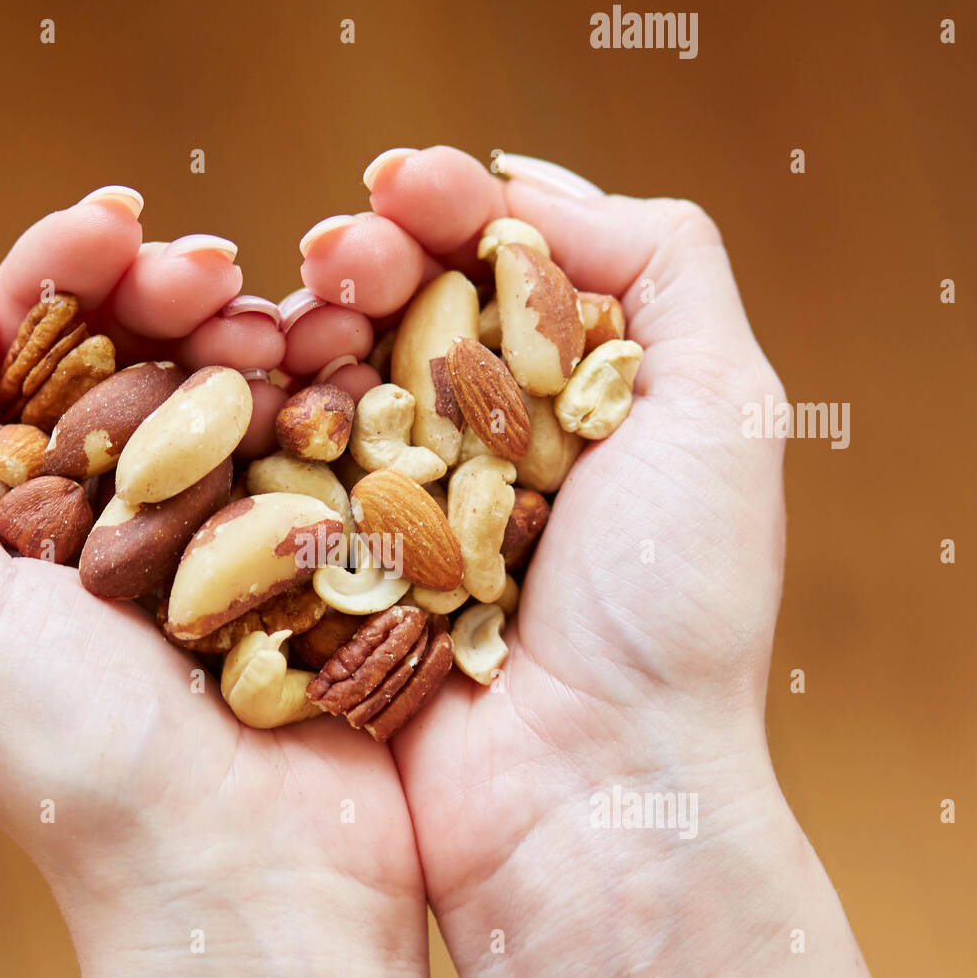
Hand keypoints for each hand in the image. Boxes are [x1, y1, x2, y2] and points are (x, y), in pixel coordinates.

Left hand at [0, 192, 441, 977]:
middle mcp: (124, 534)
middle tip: (212, 266)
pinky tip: (342, 351)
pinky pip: (322, 452)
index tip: (115, 219)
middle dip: (164, 292)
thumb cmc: (77, 762)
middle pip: (138, 363)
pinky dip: (329, 388)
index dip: (60, 275)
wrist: (247, 885)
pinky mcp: (318, 569)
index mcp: (21, 535)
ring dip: (253, 328)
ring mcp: (230, 550)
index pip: (30, 365)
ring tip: (277, 307)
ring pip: (238, 395)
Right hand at [301, 146, 943, 977]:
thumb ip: (664, 264)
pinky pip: (280, 483)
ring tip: (298, 301)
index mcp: (573, 412)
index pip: (497, 274)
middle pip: (404, 322)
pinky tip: (253, 379)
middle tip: (340, 245)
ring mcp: (400, 519)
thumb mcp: (722, 411)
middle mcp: (483, 459)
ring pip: (333, 391)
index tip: (400, 181)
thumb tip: (533, 186)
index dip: (448, 210)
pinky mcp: (332, 580)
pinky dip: (262, 420)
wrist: (587, 796)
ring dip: (306, 327)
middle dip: (369, 260)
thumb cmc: (670, 610)